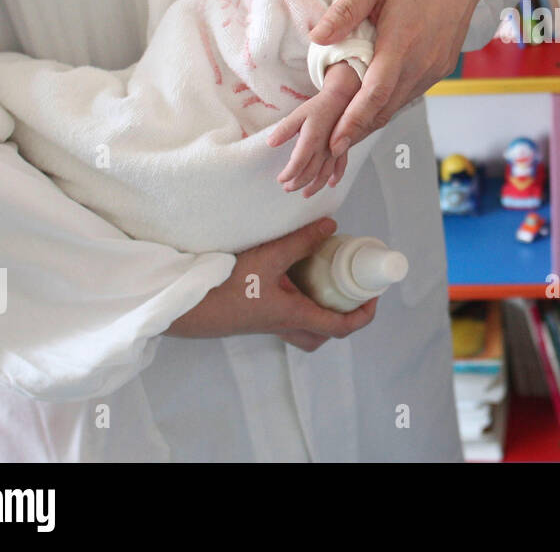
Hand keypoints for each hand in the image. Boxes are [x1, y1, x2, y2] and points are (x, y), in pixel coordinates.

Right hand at [166, 217, 376, 350]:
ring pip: (305, 328)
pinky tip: (291, 276)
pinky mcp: (255, 316)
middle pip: (324, 334)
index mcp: (294, 315)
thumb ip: (300, 241)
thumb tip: (331, 225)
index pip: (341, 326)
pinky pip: (286, 315)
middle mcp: (285, 325)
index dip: (364, 314)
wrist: (186, 305)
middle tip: (350, 287)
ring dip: (320, 308)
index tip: (374, 295)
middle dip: (344, 315)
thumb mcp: (268, 257)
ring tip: (324, 279)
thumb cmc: (224, 286)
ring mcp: (268, 323)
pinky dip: (297, 300)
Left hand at [266, 62, 359, 195]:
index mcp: (310, 141)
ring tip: (305, 193)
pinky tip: (332, 184)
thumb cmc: (318, 106)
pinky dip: (336, 177)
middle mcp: (324, 149)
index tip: (280, 180)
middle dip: (297, 183)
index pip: (296, 165)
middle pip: (310, 173)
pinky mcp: (343, 148)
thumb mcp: (297, 114)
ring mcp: (335, 150)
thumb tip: (270, 143)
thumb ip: (284, 130)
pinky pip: (341, 166)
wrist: (342, 98)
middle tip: (287, 188)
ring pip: (325, 174)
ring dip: (315, 186)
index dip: (287, 175)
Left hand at [309, 0, 488, 154]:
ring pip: (399, 104)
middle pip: (386, 107)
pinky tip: (374, 110)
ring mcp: (435, 68)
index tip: (333, 141)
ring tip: (347, 135)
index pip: (375, 93)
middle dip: (357, 130)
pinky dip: (390, 106)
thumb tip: (316, 37)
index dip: (353, 120)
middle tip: (330, 149)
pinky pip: (412, 93)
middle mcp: (421, 62)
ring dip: (374, 121)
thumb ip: (345, 10)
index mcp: (402, 42)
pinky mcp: (442, 68)